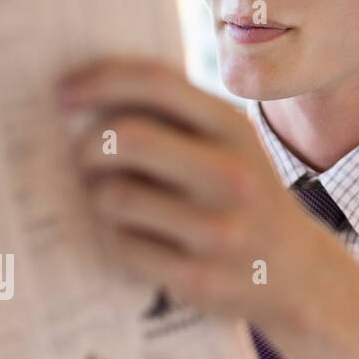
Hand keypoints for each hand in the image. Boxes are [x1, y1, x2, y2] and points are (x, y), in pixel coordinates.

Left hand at [56, 56, 343, 334]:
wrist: (295, 271)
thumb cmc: (242, 194)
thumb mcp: (229, 143)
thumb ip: (176, 113)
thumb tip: (89, 91)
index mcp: (236, 129)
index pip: (156, 84)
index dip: (99, 81)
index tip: (63, 94)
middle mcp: (232, 176)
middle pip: (125, 138)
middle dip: (88, 147)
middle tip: (85, 158)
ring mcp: (217, 230)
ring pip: (113, 196)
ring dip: (100, 197)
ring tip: (118, 202)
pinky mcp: (197, 278)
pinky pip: (120, 245)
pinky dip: (116, 239)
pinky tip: (137, 238)